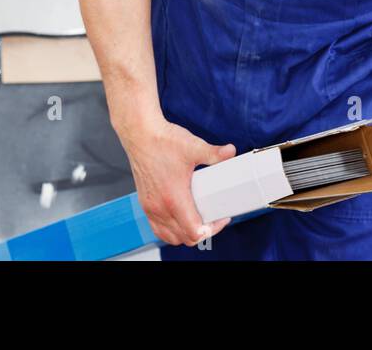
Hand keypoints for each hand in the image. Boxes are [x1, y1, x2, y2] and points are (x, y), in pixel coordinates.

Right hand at [115, 116, 237, 246]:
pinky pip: (158, 228)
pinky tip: (180, 218)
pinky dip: (170, 230)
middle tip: (213, 218)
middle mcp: (160, 208)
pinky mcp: (145, 203)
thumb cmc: (162, 141)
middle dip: (202, 232)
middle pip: (184, 238)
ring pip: (170, 236)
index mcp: (174, 199)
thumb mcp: (194, 147)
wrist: (140, 134)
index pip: (194, 232)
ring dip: (185, 233)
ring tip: (198, 220)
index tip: (221, 218)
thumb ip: (214, 153)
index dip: (212, 230)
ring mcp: (150, 207)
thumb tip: (231, 151)